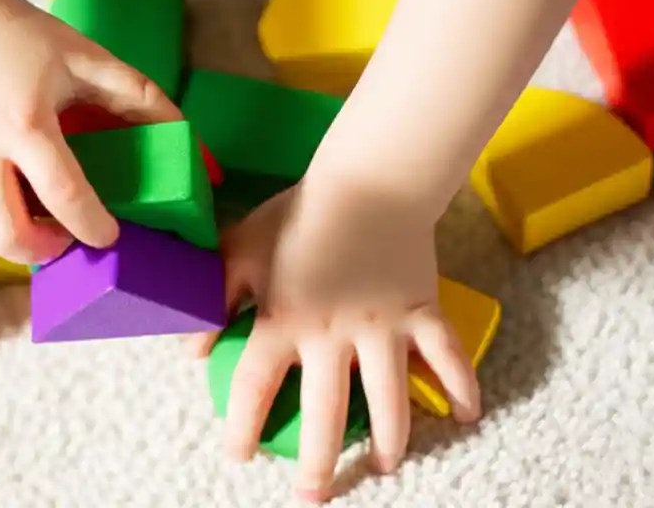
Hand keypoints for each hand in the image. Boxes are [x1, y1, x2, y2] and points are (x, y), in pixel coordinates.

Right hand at [0, 0, 181, 264]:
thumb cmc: (18, 33)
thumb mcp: (82, 56)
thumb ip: (133, 94)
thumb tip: (180, 128)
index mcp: (25, 122)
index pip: (65, 196)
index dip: (93, 226)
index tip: (107, 234)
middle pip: (5, 233)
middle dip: (42, 251)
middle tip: (58, 239)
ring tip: (10, 221)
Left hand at [191, 173, 480, 502]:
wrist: (367, 177)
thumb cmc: (298, 213)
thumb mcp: (239, 246)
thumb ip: (213, 296)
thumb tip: (188, 349)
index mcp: (282, 320)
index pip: (254, 387)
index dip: (241, 427)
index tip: (238, 456)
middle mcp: (332, 334)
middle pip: (324, 414)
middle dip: (316, 463)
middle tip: (312, 496)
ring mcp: (382, 326)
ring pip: (389, 400)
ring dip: (388, 440)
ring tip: (382, 466)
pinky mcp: (421, 310)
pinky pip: (447, 356)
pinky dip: (460, 386)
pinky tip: (466, 415)